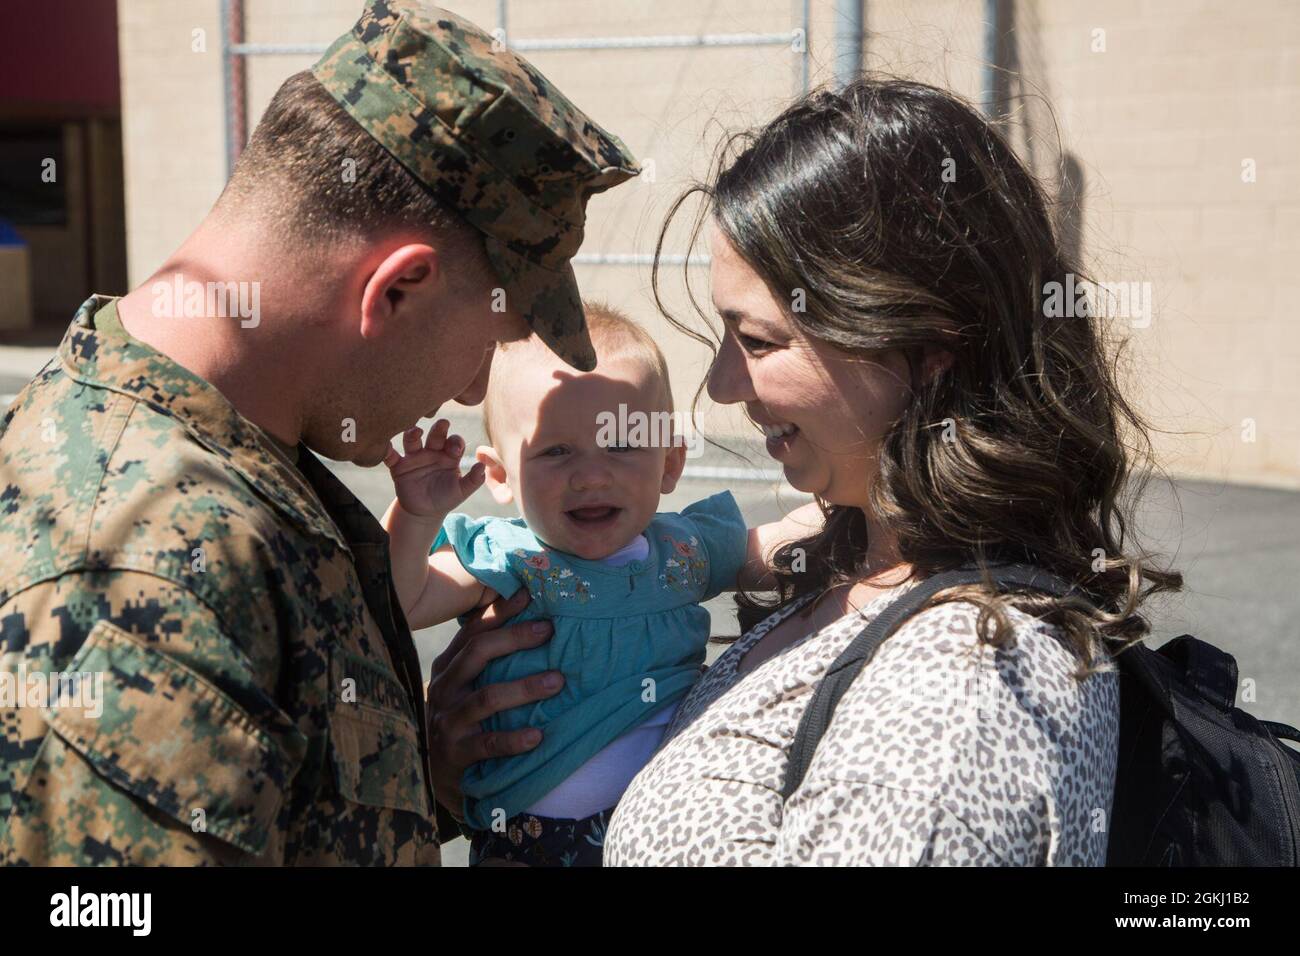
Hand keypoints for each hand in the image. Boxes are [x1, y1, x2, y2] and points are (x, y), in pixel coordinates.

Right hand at [383, 419, 483, 519]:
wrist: (425, 512)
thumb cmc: (446, 498)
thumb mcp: (461, 491)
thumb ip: (473, 480)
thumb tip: (482, 467)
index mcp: (449, 455)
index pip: (454, 442)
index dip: (456, 442)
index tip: (456, 449)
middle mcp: (432, 451)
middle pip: (435, 435)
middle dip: (439, 429)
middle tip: (443, 424)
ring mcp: (414, 456)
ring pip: (412, 440)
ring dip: (413, 434)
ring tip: (415, 432)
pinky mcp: (399, 466)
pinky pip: (390, 456)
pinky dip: (386, 451)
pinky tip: (384, 446)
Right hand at [425, 589, 563, 821]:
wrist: (432, 774)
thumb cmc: (460, 718)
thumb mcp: (465, 683)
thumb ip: (487, 654)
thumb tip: (526, 609)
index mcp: (448, 666)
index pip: (473, 630)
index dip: (502, 611)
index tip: (531, 594)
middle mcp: (444, 687)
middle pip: (478, 653)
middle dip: (515, 638)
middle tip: (549, 630)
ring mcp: (448, 720)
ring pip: (487, 698)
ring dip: (525, 688)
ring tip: (558, 681)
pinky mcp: (454, 753)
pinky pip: (487, 743)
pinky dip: (514, 739)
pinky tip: (538, 736)